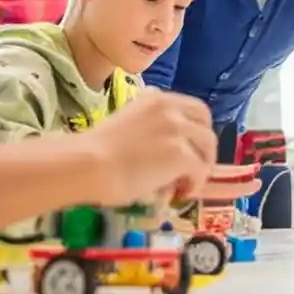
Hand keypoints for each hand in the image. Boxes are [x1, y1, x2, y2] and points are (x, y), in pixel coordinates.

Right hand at [84, 88, 216, 206]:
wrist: (86, 165)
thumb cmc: (93, 152)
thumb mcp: (126, 126)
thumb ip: (148, 129)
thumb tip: (161, 153)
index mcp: (156, 99)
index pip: (194, 109)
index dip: (195, 131)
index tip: (188, 149)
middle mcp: (170, 109)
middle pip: (206, 124)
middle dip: (204, 147)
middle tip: (192, 169)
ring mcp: (178, 129)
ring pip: (207, 147)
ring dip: (201, 167)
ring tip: (184, 185)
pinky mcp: (181, 154)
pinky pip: (200, 169)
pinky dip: (194, 184)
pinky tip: (179, 194)